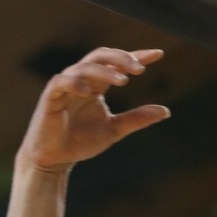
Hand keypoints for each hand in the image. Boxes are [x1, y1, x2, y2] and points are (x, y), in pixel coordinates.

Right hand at [20, 48, 170, 172]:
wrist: (53, 161)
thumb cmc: (79, 143)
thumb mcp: (114, 130)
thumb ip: (137, 118)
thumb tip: (166, 111)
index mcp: (96, 85)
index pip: (116, 63)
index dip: (136, 56)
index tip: (158, 55)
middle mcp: (81, 81)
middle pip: (100, 56)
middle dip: (121, 58)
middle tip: (139, 69)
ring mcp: (64, 87)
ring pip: (84, 67)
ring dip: (104, 70)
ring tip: (123, 81)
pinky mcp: (50, 97)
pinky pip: (61, 82)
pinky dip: (75, 82)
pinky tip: (89, 91)